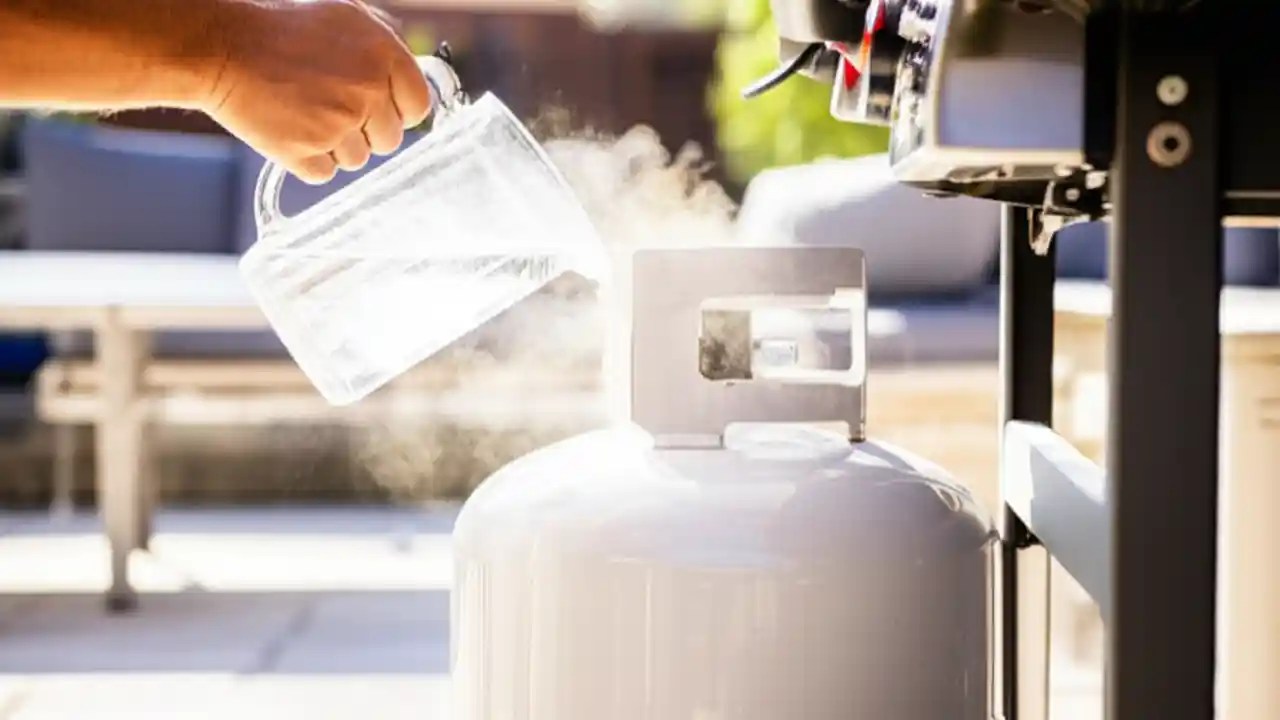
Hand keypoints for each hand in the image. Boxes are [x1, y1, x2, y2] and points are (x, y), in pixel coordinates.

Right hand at [203, 0, 431, 183]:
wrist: (221, 46)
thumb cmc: (280, 28)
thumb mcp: (343, 16)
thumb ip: (383, 48)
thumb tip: (411, 81)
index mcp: (383, 55)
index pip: (417, 106)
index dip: (398, 111)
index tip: (378, 110)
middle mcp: (367, 91)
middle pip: (389, 140)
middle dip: (364, 130)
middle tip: (330, 108)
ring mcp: (337, 124)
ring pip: (356, 160)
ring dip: (334, 145)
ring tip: (304, 113)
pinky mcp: (305, 151)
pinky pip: (323, 173)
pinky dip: (307, 160)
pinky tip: (289, 130)